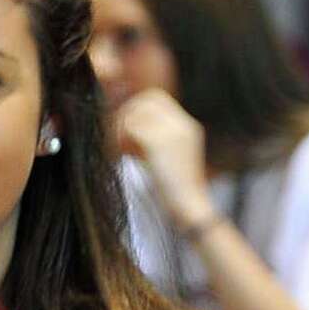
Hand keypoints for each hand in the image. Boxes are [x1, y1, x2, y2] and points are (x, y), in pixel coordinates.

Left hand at [113, 89, 213, 232]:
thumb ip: (153, 146)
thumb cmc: (176, 197)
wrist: (190, 209)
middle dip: (127, 115)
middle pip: (146, 100)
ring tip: (118, 150)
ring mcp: (172, 130)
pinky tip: (117, 156)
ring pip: (136, 112)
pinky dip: (120, 139)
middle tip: (119, 140)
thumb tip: (129, 137)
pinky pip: (131, 127)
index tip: (128, 136)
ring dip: (121, 128)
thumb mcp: (167, 164)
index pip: (157, 100)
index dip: (138, 112)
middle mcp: (183, 124)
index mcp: (187, 128)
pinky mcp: (158, 142)